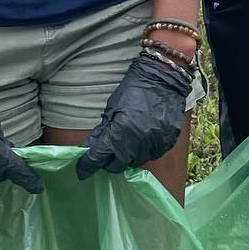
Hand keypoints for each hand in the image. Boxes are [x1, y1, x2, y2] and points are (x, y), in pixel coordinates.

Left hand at [76, 54, 191, 179]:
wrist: (162, 79)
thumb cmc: (134, 90)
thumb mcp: (112, 109)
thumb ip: (101, 131)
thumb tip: (89, 147)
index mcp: (119, 134)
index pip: (98, 158)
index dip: (88, 165)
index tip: (82, 170)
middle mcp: (136, 144)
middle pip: (117, 165)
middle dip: (109, 161)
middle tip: (107, 153)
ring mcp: (153, 145)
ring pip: (135, 162)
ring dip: (128, 155)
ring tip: (127, 141)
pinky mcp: (166, 143)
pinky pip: (151, 154)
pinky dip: (144, 150)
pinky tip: (143, 136)